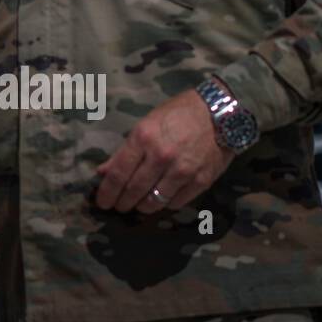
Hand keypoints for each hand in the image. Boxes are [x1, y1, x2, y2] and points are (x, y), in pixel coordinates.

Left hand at [95, 89, 233, 213]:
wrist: (219, 113)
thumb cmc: (177, 115)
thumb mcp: (145, 125)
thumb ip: (124, 151)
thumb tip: (103, 171)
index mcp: (143, 138)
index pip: (119, 173)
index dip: (107, 192)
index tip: (102, 202)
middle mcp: (161, 156)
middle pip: (134, 190)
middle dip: (122, 203)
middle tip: (118, 207)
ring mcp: (182, 170)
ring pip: (155, 201)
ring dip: (142, 207)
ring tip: (138, 205)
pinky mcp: (201, 181)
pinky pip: (176, 202)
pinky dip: (165, 204)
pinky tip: (161, 200)